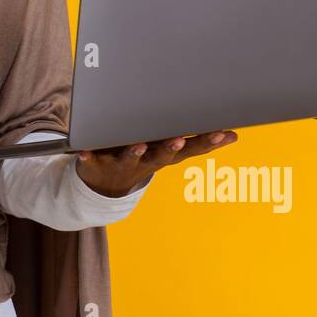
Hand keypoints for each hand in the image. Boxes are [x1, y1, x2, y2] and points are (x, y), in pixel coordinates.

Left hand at [75, 130, 238, 197]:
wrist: (103, 184)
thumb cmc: (142, 156)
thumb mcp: (168, 149)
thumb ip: (195, 140)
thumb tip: (234, 134)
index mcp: (164, 155)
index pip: (190, 149)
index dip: (207, 141)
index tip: (225, 133)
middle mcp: (145, 162)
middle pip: (162, 156)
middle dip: (171, 148)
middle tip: (180, 140)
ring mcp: (121, 164)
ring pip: (129, 158)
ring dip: (134, 152)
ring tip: (139, 145)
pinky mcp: (96, 163)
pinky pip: (91, 160)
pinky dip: (87, 156)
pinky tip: (82, 152)